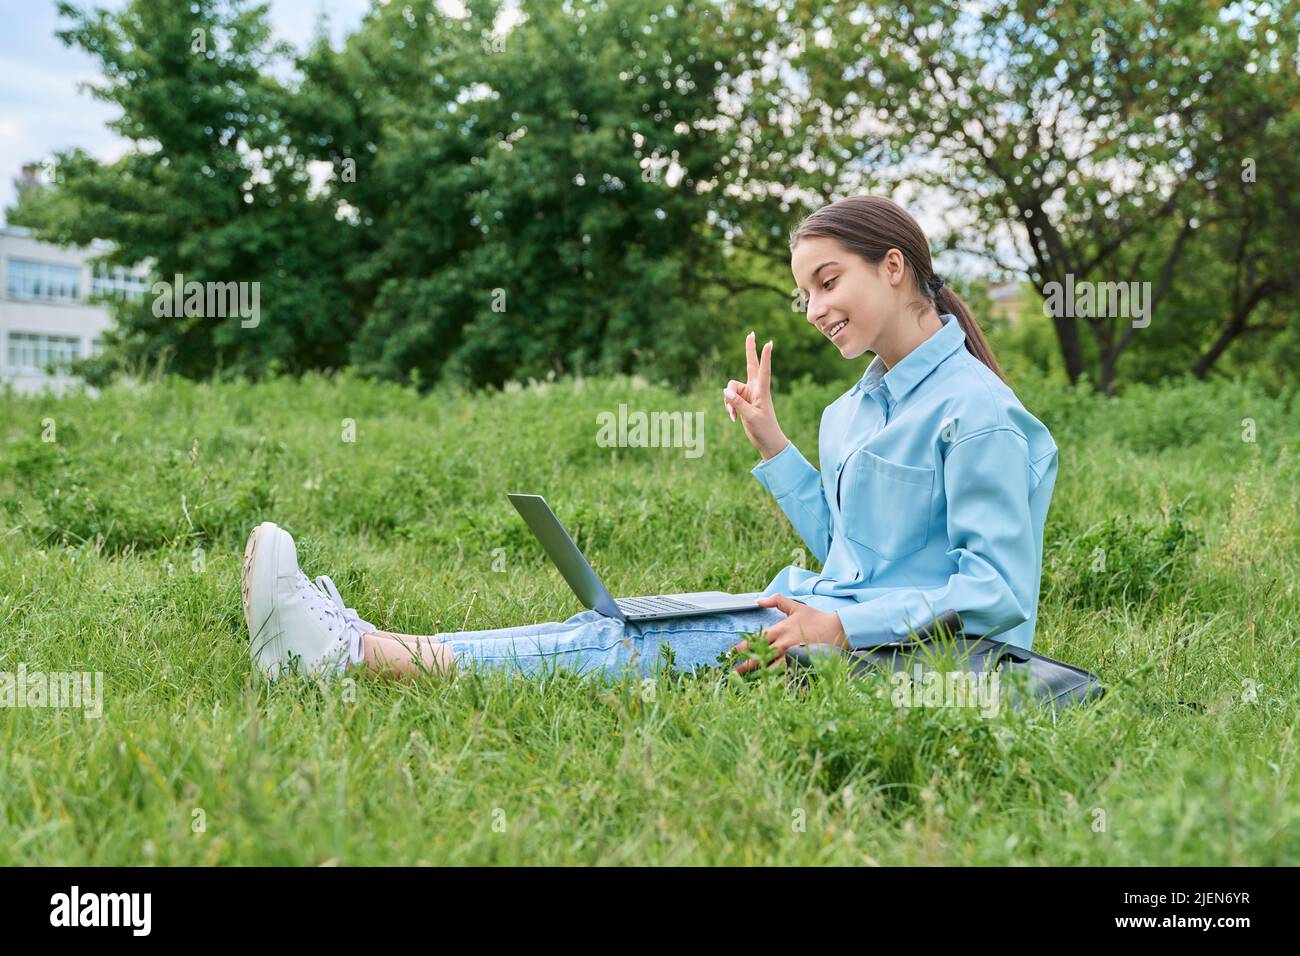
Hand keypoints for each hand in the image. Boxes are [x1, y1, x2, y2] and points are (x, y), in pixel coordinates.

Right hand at [723, 331, 787, 460]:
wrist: (767, 442)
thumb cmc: (764, 429)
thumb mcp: (750, 416)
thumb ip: (737, 403)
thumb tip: (725, 390)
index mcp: (762, 391)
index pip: (764, 370)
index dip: (765, 356)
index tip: (769, 343)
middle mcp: (755, 389)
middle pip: (750, 365)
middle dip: (749, 350)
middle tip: (751, 333)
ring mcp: (748, 394)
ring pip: (731, 388)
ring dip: (729, 401)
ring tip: (733, 415)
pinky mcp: (742, 401)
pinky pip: (729, 398)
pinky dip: (729, 407)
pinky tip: (733, 418)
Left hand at [730, 594, 848, 674]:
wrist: (837, 630)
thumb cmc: (816, 618)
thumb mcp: (796, 607)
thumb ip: (777, 601)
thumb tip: (759, 600)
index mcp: (781, 630)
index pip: (757, 640)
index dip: (744, 646)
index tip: (734, 652)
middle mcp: (784, 645)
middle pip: (760, 657)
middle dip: (746, 665)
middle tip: (734, 672)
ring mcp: (793, 657)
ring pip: (771, 669)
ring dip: (758, 675)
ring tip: (747, 681)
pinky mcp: (801, 665)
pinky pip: (786, 676)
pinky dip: (777, 681)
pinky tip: (769, 687)